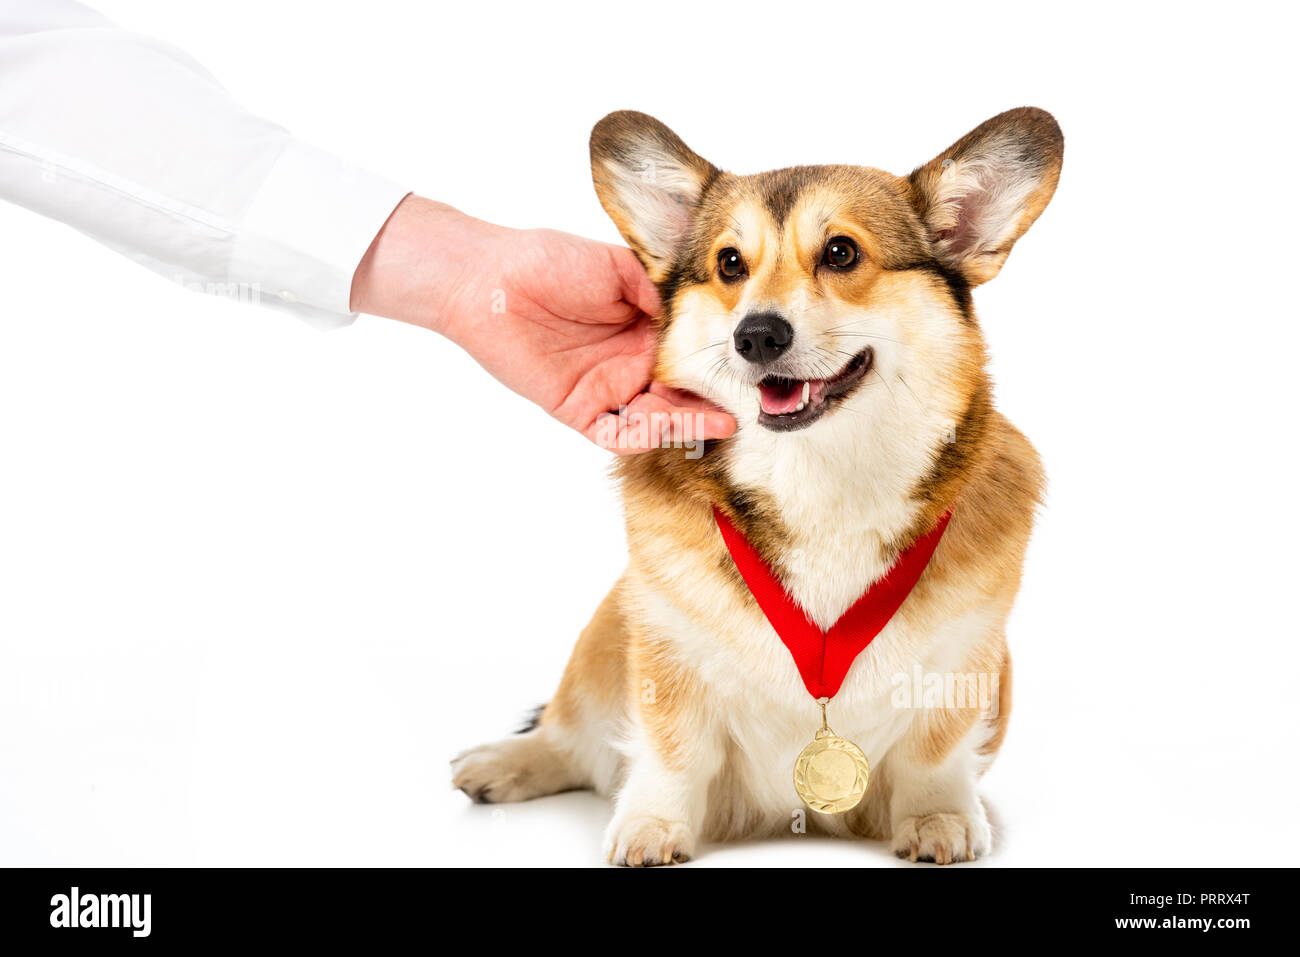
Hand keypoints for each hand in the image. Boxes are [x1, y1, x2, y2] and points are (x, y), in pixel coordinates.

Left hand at [350, 196, 735, 450]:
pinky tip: (670, 427)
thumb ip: (658, 291)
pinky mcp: (580, 410)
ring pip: (657, 418)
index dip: (718, 363)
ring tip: (722, 421)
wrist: (491, 280)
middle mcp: (630, 362)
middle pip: (681, 392)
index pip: (691, 353)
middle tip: (749, 404)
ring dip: (689, 422)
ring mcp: (607, 389)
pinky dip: (647, 436)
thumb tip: (697, 314)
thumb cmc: (547, 261)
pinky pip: (619, 434)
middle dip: (714, 401)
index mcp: (643, 327)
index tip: (749, 365)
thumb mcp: (616, 267)